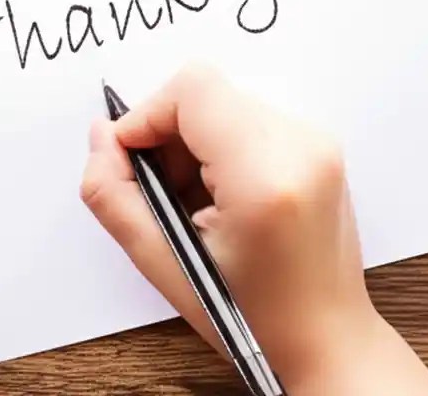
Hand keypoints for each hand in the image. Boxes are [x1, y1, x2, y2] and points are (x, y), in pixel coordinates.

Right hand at [81, 65, 427, 394]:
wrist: (326, 336)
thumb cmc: (254, 315)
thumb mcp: (165, 263)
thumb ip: (114, 195)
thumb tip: (102, 138)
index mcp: (266, 176)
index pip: (193, 90)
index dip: (146, 116)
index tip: (130, 159)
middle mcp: (301, 146)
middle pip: (208, 93)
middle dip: (169, 134)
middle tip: (163, 192)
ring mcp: (318, 142)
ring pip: (227, 102)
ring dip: (194, 141)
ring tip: (195, 201)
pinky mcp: (321, 145)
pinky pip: (252, 117)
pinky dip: (222, 146)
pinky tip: (221, 196)